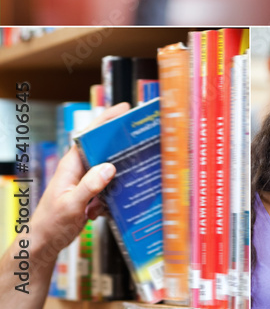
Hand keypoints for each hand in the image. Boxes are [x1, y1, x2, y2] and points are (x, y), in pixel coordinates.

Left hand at [31, 102, 128, 266]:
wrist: (44, 244)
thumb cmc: (50, 224)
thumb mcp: (71, 205)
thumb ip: (89, 186)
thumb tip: (109, 167)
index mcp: (71, 165)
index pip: (89, 135)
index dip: (106, 120)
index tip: (124, 109)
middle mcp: (80, 169)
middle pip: (104, 149)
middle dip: (122, 146)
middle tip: (142, 139)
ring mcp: (86, 181)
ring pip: (110, 169)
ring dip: (120, 176)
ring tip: (133, 177)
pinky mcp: (92, 194)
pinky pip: (110, 187)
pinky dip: (115, 195)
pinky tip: (113, 205)